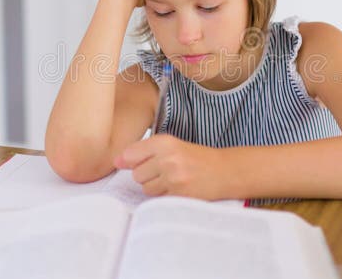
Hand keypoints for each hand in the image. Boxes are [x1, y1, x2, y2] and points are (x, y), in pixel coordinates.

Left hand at [114, 134, 228, 199]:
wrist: (225, 171)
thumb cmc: (197, 158)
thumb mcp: (172, 146)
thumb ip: (143, 152)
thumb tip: (116, 161)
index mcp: (165, 142)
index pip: (131, 154)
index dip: (133, 161)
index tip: (141, 163)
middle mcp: (168, 158)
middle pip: (136, 174)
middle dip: (147, 175)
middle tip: (166, 171)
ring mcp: (173, 178)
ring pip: (145, 188)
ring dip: (155, 187)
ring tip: (173, 180)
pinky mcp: (179, 195)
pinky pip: (157, 200)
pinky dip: (165, 197)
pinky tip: (178, 189)